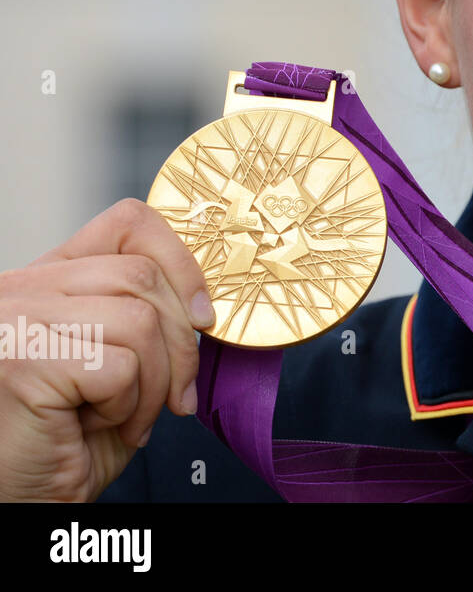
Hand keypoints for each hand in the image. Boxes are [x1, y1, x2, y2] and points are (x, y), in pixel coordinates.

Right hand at [0, 198, 212, 501]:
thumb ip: (150, 312)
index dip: (182, 263)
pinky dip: (129, 406)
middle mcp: (24, 287)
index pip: (129, 223)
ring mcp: (17, 319)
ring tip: (124, 414)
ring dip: (154, 382)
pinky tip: (97, 426)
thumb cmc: (71, 434)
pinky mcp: (23, 360)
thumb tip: (209, 298)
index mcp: (51, 277)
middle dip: (181, 343)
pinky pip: (120, 365)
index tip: (204, 317)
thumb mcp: (122, 357)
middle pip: (144, 274)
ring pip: (140, 319)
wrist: (25, 493)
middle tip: (173, 394)